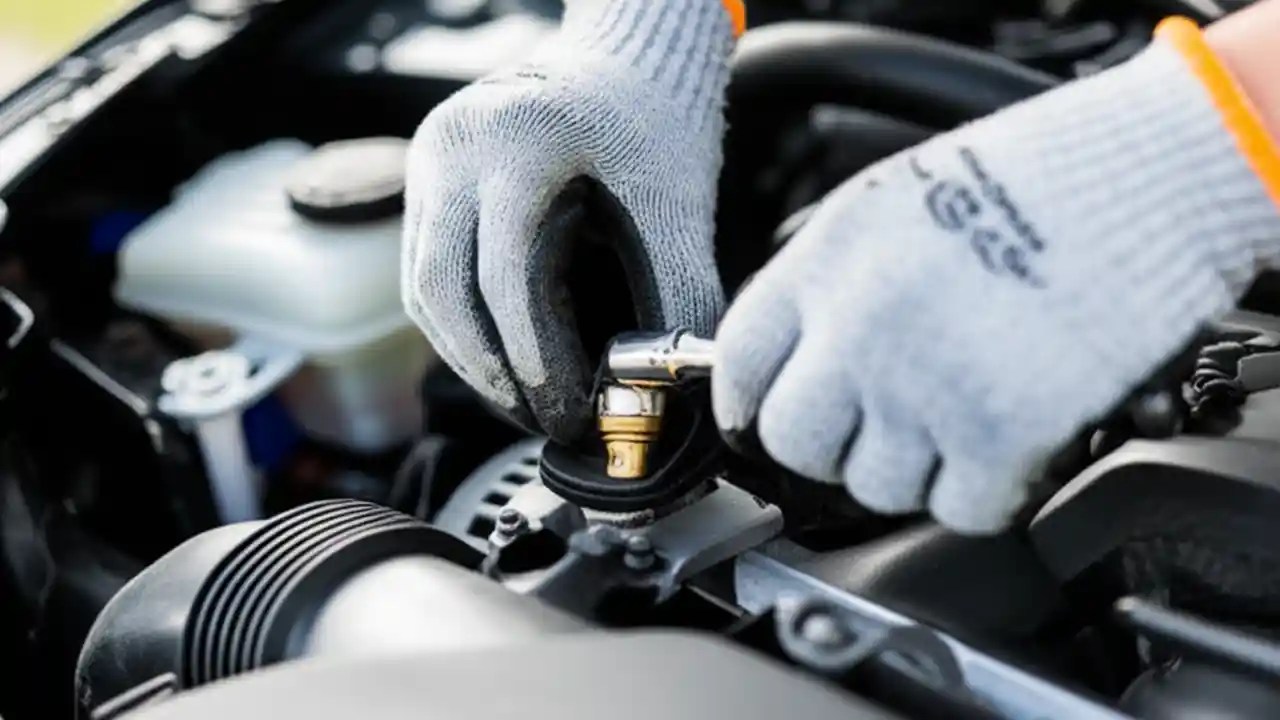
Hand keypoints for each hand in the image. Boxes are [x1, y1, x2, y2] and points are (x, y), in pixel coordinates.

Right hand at [402, 0, 735, 440]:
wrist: (624, 59)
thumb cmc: (658, 122)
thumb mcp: (678, 200)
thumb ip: (678, 292)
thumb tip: (672, 390)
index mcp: (520, 139)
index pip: (506, 274)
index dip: (535, 357)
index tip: (566, 408)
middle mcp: (456, 144)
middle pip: (443, 290)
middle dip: (491, 372)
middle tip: (539, 418)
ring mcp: (430, 158)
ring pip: (423, 288)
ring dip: (468, 358)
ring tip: (520, 402)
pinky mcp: (425, 177)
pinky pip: (422, 271)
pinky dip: (457, 326)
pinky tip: (498, 360)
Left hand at [713, 26, 1279, 533]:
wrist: (1151, 176)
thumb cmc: (1034, 177)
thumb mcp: (893, 201)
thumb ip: (833, 281)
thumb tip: (796, 356)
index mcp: (825, 262)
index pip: (739, 363)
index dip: (750, 402)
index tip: (766, 420)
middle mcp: (858, 327)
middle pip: (794, 442)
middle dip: (832, 448)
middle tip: (877, 431)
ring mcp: (921, 386)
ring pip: (873, 486)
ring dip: (915, 470)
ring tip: (960, 419)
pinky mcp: (995, 434)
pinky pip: (958, 509)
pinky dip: (984, 491)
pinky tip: (1008, 446)